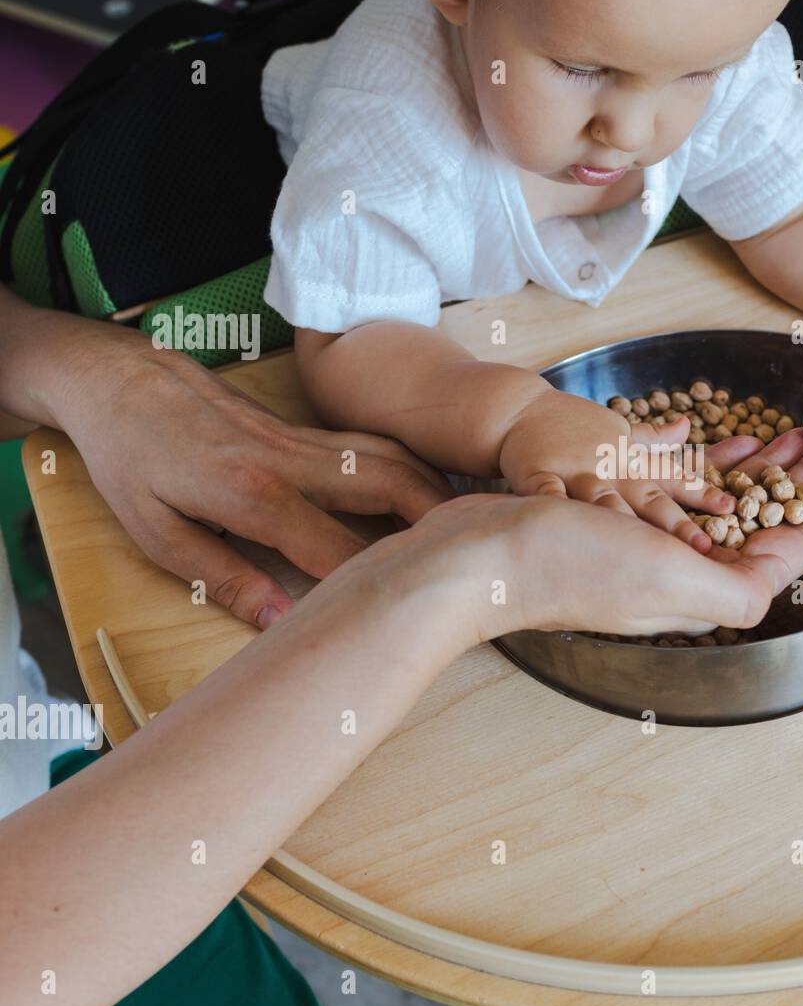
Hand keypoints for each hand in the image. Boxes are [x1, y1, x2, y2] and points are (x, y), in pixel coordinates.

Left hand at [56, 338, 452, 626]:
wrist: (119, 382)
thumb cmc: (132, 461)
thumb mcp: (158, 535)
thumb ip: (225, 578)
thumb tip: (281, 623)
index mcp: (253, 494)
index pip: (338, 550)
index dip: (379, 588)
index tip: (417, 614)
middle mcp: (292, 461)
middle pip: (394, 486)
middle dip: (443, 525)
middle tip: (480, 560)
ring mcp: (305, 439)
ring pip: (394, 460)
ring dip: (439, 493)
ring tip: (475, 529)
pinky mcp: (307, 430)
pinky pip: (375, 449)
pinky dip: (415, 470)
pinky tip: (434, 494)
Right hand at [355, 434, 802, 643]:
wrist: (476, 557)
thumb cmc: (569, 565)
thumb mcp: (668, 578)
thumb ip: (733, 590)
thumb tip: (776, 591)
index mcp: (706, 591)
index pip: (793, 547)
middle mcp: (683, 576)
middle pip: (766, 521)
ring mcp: (649, 553)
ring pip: (729, 504)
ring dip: (769, 467)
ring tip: (800, 432)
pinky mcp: (616, 530)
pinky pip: (683, 490)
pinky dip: (711, 463)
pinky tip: (722, 442)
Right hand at [497, 389, 737, 551]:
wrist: (517, 411)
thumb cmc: (571, 427)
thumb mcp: (619, 430)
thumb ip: (652, 440)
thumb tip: (687, 427)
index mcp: (630, 464)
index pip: (675, 481)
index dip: (705, 496)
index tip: (731, 511)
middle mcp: (609, 470)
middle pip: (648, 499)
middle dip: (676, 524)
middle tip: (704, 545)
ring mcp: (573, 473)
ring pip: (603, 499)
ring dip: (625, 521)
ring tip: (644, 547)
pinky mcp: (537, 475)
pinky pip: (546, 494)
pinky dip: (554, 505)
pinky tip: (564, 521)